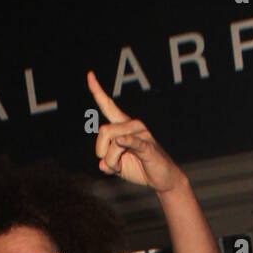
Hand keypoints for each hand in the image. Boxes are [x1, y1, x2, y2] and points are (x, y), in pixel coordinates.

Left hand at [87, 70, 185, 192]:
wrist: (163, 178)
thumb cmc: (141, 168)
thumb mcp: (119, 167)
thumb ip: (108, 163)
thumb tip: (102, 164)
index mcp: (123, 126)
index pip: (108, 105)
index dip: (98, 91)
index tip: (90, 75)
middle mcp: (132, 125)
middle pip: (104, 131)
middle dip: (101, 152)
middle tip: (110, 166)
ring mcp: (141, 134)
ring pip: (113, 141)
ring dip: (112, 160)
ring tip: (119, 168)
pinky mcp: (147, 146)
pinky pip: (132, 141)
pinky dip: (126, 142)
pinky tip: (122, 141)